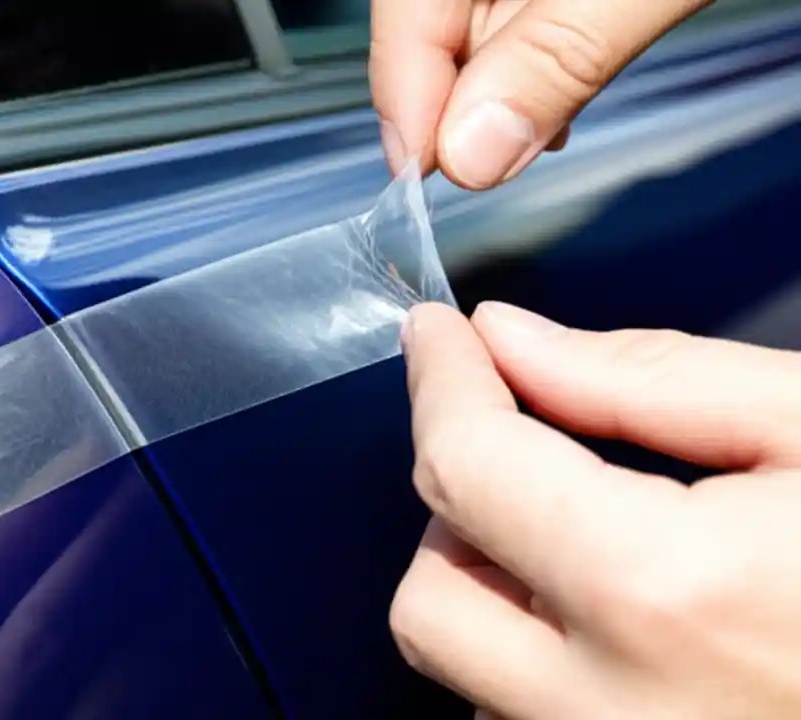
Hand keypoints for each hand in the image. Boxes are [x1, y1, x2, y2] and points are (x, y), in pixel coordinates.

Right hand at [370, 0, 708, 188]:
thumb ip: (557, 56)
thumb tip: (475, 153)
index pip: (401, 18)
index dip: (411, 106)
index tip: (434, 182)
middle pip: (434, 23)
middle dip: (460, 104)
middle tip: (492, 168)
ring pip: (477, 22)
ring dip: (502, 88)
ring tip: (538, 128)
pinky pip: (519, 8)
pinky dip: (536, 53)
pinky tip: (560, 86)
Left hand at [392, 302, 800, 718]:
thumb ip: (651, 381)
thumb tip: (512, 341)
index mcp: (663, 595)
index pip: (466, 469)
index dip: (440, 384)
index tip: (437, 341)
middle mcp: (609, 712)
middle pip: (429, 602)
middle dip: (461, 514)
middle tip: (534, 461)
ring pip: (468, 676)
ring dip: (496, 598)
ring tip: (602, 554)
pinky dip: (540, 667)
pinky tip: (625, 632)